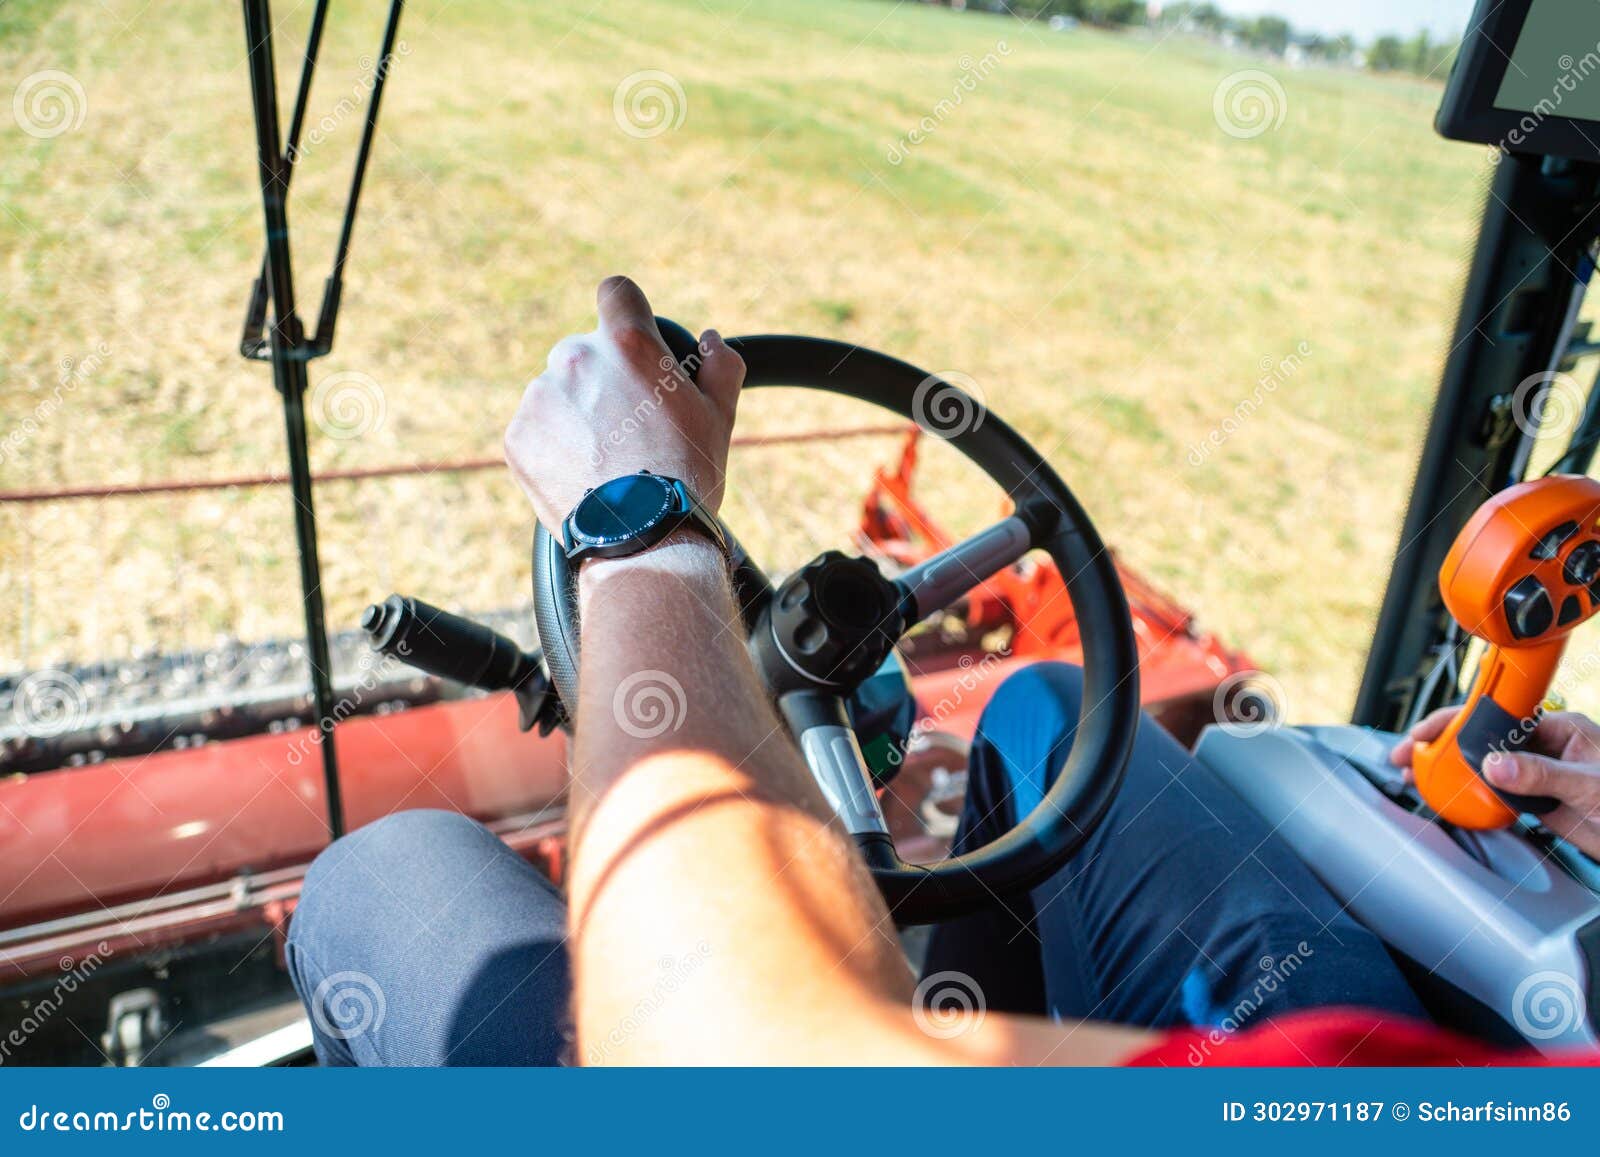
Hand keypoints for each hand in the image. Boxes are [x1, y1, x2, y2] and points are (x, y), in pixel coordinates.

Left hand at [504, 276, 744, 533]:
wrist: (642, 538)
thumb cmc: (687, 475)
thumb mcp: (720, 416)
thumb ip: (720, 366)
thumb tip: (711, 341)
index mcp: (627, 343)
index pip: (616, 292)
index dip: (626, 312)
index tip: (631, 340)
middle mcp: (575, 359)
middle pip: (585, 351)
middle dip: (603, 377)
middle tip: (628, 425)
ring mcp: (540, 398)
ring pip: (558, 391)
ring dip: (576, 413)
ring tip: (605, 460)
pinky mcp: (517, 436)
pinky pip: (536, 429)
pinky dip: (554, 446)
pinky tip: (583, 475)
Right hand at [1392, 706, 1599, 856]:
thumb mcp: (1589, 785)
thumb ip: (1540, 775)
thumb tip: (1494, 765)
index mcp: (1559, 729)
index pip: (1499, 715)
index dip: (1459, 719)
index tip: (1429, 730)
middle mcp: (1545, 748)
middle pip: (1483, 738)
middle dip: (1442, 744)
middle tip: (1409, 755)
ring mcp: (1540, 775)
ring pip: (1484, 766)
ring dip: (1450, 771)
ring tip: (1417, 777)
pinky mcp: (1540, 802)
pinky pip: (1496, 795)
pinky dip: (1470, 797)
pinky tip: (1450, 799)